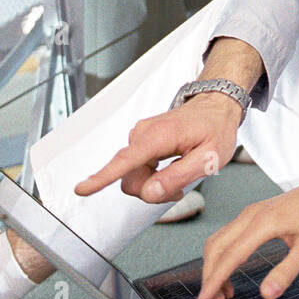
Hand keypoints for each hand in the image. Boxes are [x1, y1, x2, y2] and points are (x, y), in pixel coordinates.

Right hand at [74, 92, 242, 204]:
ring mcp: (140, 136)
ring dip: (153, 185)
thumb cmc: (216, 128)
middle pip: (130, 179)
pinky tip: (171, 171)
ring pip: (133, 177)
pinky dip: (152, 177)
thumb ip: (178, 176)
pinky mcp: (141, 141)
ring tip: (180, 176)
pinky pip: (137, 169)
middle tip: (180, 186)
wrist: (216, 105)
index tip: (82, 189)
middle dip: (151, 191)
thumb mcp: (209, 157)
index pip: (125, 161)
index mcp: (159, 136)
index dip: (102, 178)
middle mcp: (143, 134)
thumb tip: (150, 193)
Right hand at [197, 164, 298, 298]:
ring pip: (219, 241)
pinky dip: (222, 256)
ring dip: (214, 267)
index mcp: (264, 222)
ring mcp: (250, 213)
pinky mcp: (253, 214)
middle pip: (217, 247)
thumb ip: (287, 272)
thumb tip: (267, 294)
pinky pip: (228, 236)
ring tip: (222, 294)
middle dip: (210, 277)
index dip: (215, 280)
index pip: (231, 255)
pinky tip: (231, 273)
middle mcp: (251, 215)